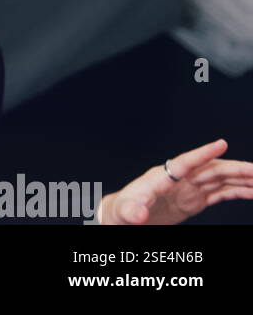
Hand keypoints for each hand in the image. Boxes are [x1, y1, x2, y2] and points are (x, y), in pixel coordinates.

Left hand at [101, 139, 252, 224]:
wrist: (122, 217)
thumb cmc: (121, 210)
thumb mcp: (124, 211)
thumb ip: (131, 210)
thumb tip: (137, 214)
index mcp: (160, 178)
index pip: (184, 163)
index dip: (203, 153)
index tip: (221, 144)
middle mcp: (177, 180)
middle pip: (211, 170)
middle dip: (235, 169)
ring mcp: (187, 189)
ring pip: (219, 180)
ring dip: (241, 179)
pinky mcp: (193, 200)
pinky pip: (220, 193)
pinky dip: (237, 191)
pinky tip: (251, 190)